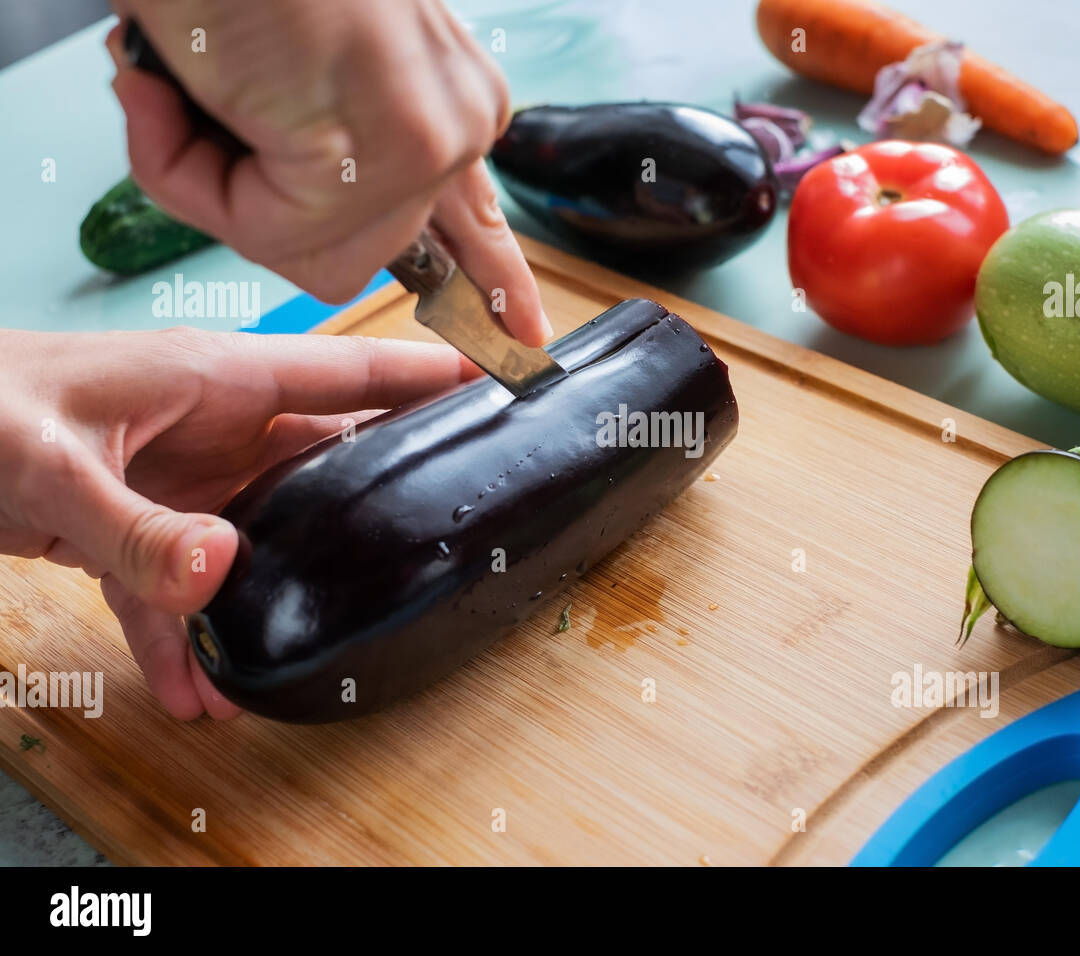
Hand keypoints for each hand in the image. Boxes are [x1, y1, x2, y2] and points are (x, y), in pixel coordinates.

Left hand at [0, 327, 477, 718]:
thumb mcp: (52, 468)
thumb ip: (139, 529)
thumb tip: (223, 572)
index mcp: (217, 380)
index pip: (350, 372)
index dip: (429, 375)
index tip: (501, 380)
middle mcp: (215, 425)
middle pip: (327, 458)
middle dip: (378, 494)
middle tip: (443, 525)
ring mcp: (182, 477)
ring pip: (264, 531)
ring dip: (280, 589)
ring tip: (315, 640)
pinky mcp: (140, 525)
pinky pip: (183, 585)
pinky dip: (188, 635)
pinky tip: (196, 688)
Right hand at [105, 0, 550, 344]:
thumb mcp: (294, 80)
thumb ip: (317, 166)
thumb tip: (284, 225)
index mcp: (446, 102)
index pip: (477, 217)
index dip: (493, 279)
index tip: (525, 330)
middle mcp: (458, 121)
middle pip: (358, 257)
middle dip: (257, 209)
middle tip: (205, 116)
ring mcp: (434, 136)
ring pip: (310, 257)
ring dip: (218, 188)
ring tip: (196, 92)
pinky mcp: (391, 147)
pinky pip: (274, 235)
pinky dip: (201, 178)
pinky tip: (195, 98)